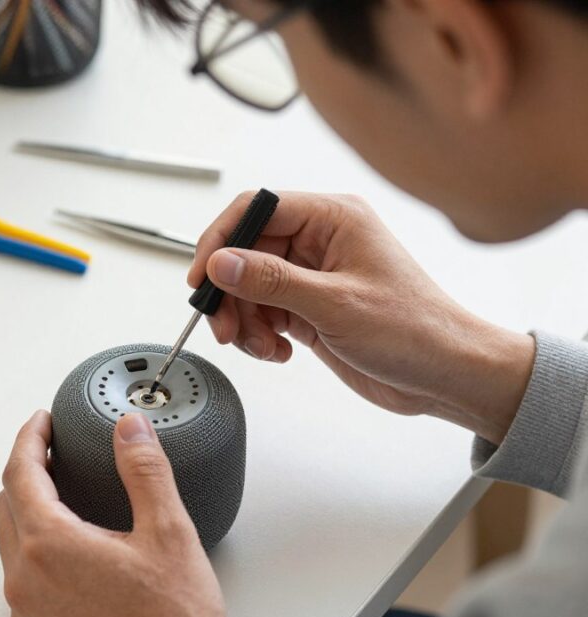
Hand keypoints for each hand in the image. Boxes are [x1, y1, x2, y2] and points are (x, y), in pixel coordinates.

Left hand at [0, 410, 230, 616]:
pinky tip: (71, 547)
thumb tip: (130, 430)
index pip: (19, 472)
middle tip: (54, 452)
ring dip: (28, 509)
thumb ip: (145, 471)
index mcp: (50, 545)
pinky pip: (21, 575)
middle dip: (27, 470)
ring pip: (10, 541)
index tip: (42, 422)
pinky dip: (35, 547)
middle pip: (6, 503)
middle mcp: (26, 578)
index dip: (30, 437)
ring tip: (63, 494)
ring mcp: (27, 610)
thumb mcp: (169, 534)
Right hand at [191, 191, 533, 444]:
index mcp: (333, 219)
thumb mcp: (336, 305)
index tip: (203, 277)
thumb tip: (223, 261)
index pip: (256, 210)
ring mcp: (313, 275)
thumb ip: (272, 281)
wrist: (445, 375)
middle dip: (231, 293)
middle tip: (225, 326)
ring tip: (262, 346)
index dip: (221, 241)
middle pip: (245, 252)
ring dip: (244, 320)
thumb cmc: (415, 330)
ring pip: (249, 286)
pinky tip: (279, 351)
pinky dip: (259, 334)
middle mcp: (321, 241)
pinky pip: (263, 312)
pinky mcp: (309, 307)